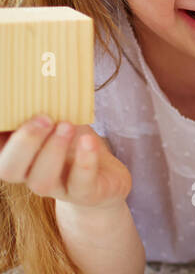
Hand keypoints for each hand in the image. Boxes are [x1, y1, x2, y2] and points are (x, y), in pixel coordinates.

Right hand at [0, 116, 131, 209]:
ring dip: (52, 150)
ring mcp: (56, 188)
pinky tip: (89, 141)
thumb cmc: (74, 143)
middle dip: (24, 142)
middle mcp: (28, 175)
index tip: (7, 110)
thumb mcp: (56, 121)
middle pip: (8, 169)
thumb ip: (39, 108)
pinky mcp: (85, 195)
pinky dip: (85, 161)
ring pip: (41, 181)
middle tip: (43, 118)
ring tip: (67, 125)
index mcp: (15, 155)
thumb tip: (32, 78)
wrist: (106, 177)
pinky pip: (80, 183)